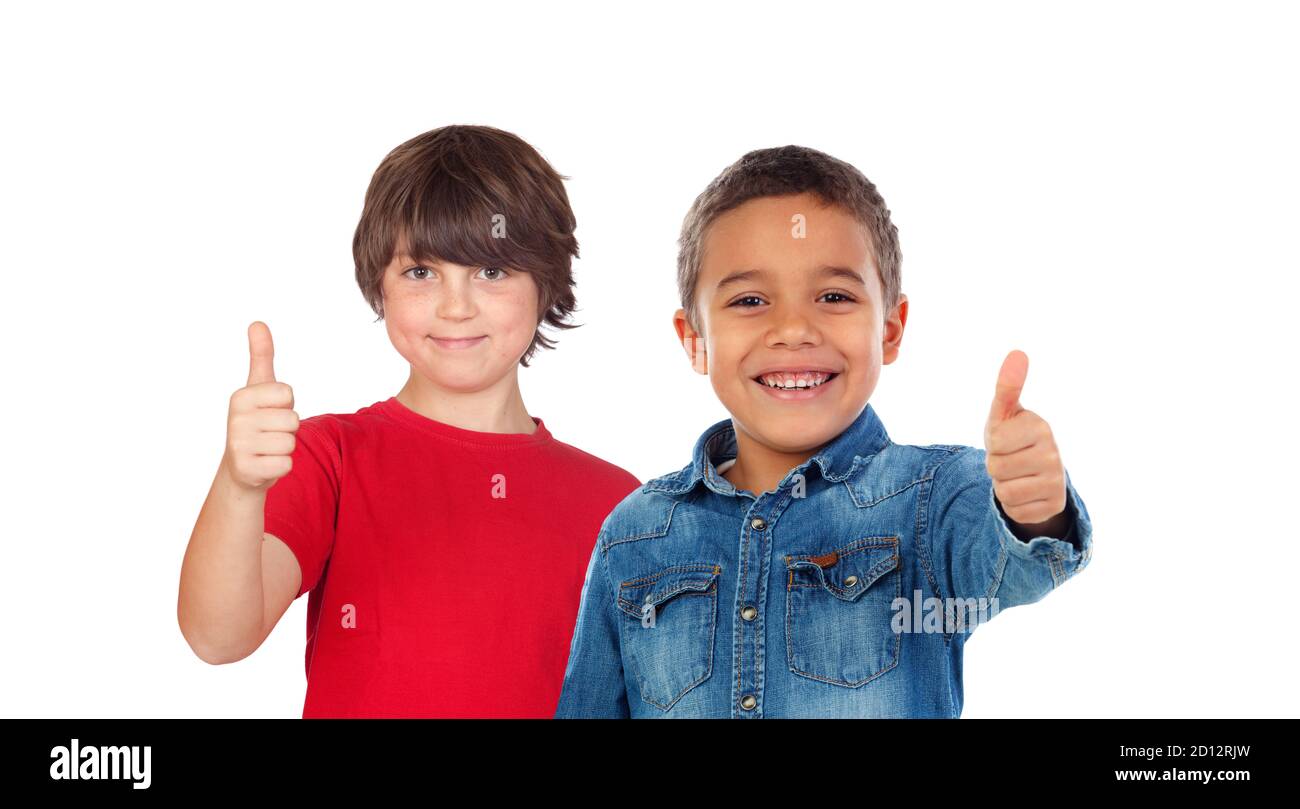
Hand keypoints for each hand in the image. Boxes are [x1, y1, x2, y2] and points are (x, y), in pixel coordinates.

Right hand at [223, 321, 299, 491]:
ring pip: (291, 443)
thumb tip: (258, 323)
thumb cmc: (256, 422)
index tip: (270, 411)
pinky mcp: (247, 470)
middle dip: (287, 429)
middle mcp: (235, 419)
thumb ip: (261, 356)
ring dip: (284, 448)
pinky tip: (265, 464)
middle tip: (269, 433)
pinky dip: (281, 466)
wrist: (242, 468)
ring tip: (266, 448)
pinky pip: (286, 464)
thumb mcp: (258, 388)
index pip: (287, 394)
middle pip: (292, 420)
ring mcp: (239, 445)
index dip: (286, 405)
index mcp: (240, 397)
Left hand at [984, 350, 1067, 532]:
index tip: (1006, 440)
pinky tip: (1025, 492)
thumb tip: (1017, 353)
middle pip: (997, 468)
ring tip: (1016, 475)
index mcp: (1041, 427)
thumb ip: (1007, 386)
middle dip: (996, 466)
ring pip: (1005, 492)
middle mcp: (1054, 454)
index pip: (996, 442)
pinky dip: (1014, 504)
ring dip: (1003, 485)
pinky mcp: (1053, 506)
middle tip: (1010, 459)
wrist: (1033, 472)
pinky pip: (1016, 511)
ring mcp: (1057, 482)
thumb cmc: (1013, 437)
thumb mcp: (1004, 413)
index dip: (993, 444)